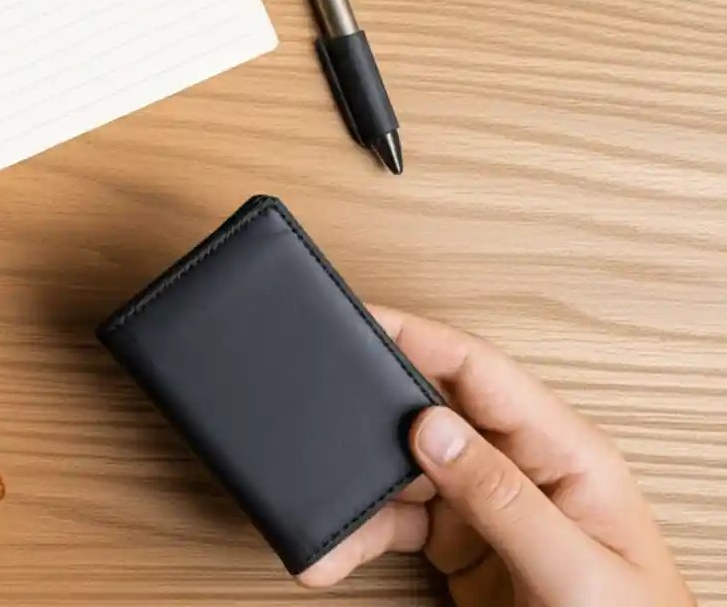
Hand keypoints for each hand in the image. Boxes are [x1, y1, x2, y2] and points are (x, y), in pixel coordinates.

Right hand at [296, 306, 695, 606]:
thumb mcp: (573, 568)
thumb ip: (503, 498)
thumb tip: (431, 427)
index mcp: (563, 451)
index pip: (481, 372)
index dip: (420, 339)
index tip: (362, 322)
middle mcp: (520, 466)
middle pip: (428, 417)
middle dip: (369, 423)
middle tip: (317, 426)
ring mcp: (487, 504)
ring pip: (402, 475)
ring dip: (357, 496)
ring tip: (324, 528)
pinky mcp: (460, 542)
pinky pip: (396, 521)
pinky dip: (361, 536)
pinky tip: (338, 552)